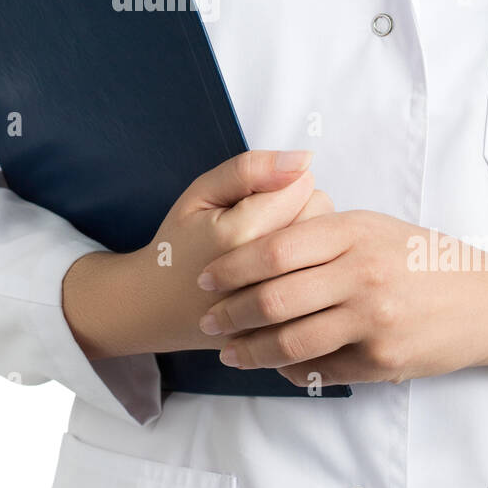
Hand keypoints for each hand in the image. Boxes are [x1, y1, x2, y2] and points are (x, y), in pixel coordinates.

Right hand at [63, 149, 331, 359]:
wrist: (159, 308)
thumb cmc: (182, 243)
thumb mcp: (200, 194)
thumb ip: (250, 170)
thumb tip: (306, 158)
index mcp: (239, 235)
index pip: (302, 185)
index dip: (282, 183)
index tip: (257, 198)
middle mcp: (263, 275)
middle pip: (321, 213)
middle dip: (300, 206)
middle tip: (266, 221)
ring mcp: (276, 308)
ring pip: (327, 246)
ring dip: (308, 239)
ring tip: (272, 247)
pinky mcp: (287, 329)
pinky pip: (321, 285)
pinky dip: (309, 274)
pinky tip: (283, 276)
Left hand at [196, 210, 487, 387]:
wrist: (486, 301)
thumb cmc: (421, 258)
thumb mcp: (372, 227)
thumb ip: (319, 233)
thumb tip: (257, 246)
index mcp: (353, 232)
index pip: (273, 249)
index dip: (230, 267)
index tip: (205, 278)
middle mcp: (361, 275)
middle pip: (274, 298)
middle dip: (230, 313)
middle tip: (207, 320)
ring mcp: (373, 321)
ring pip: (291, 341)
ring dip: (251, 350)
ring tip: (229, 351)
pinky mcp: (382, 360)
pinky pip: (321, 369)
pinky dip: (290, 370)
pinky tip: (274, 366)